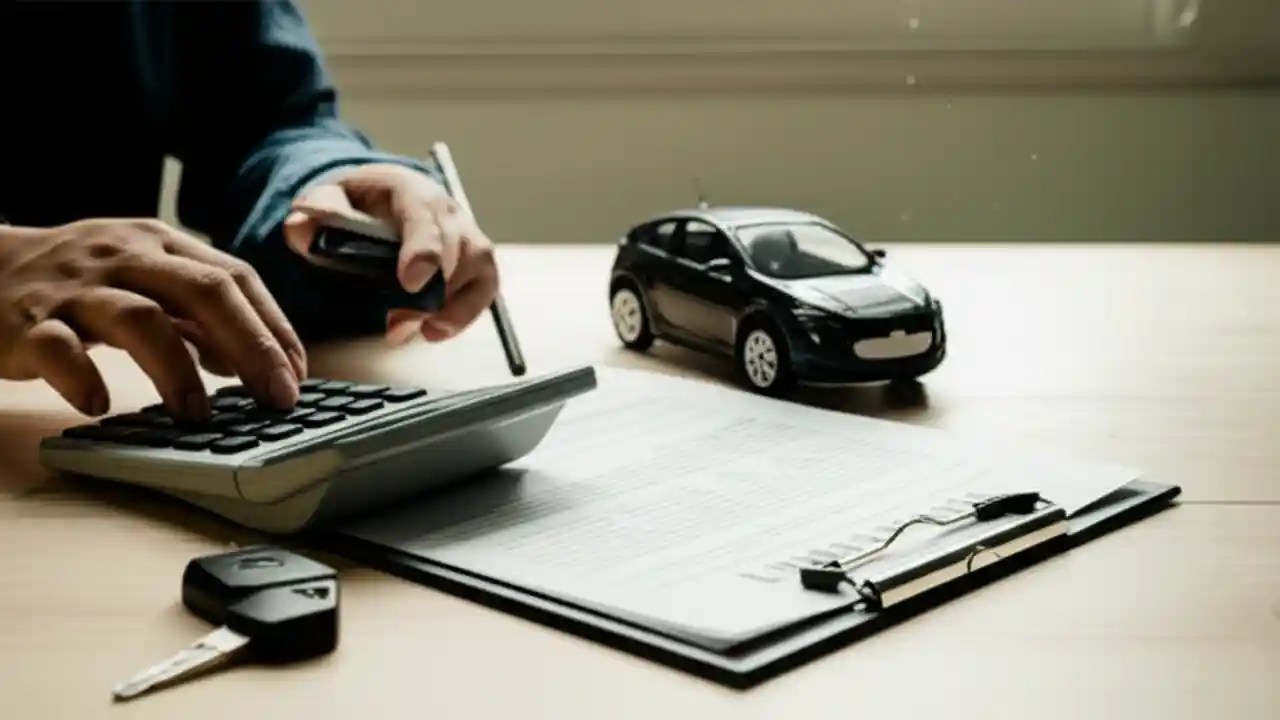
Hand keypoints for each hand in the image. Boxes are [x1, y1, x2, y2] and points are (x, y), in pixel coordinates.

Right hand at [0, 219, 305, 419]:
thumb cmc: (76, 283)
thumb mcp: (143, 281)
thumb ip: (197, 316)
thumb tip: (253, 360)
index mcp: (160, 243)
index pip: (235, 278)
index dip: (274, 327)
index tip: (298, 375)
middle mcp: (123, 256)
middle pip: (203, 291)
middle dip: (251, 346)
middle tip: (278, 396)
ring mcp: (74, 289)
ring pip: (139, 319)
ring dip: (178, 370)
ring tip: (198, 415)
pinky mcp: (25, 324)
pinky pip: (58, 349)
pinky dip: (83, 378)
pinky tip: (101, 403)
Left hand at [282, 163, 499, 343]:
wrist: (382, 201)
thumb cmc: (357, 204)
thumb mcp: (326, 201)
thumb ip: (311, 215)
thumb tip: (301, 231)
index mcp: (408, 189)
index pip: (423, 216)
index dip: (423, 251)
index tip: (410, 282)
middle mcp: (446, 209)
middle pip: (455, 249)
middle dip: (430, 292)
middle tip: (396, 323)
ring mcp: (466, 234)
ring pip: (476, 268)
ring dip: (448, 307)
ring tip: (413, 330)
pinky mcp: (475, 261)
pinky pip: (485, 288)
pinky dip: (465, 313)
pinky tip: (435, 331)